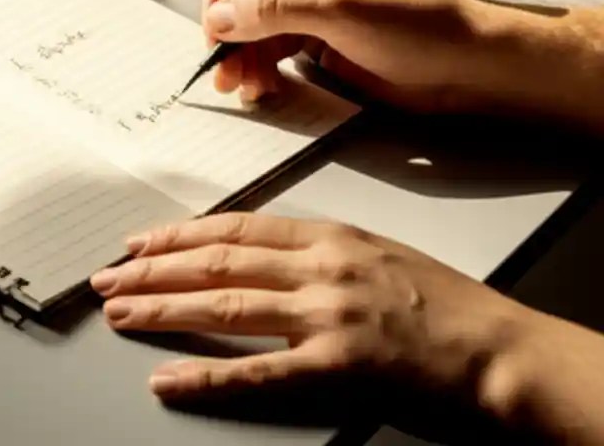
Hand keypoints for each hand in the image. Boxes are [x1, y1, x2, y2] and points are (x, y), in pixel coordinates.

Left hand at [89, 212, 529, 411]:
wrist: (494, 347)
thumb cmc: (442, 301)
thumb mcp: (375, 251)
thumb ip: (314, 250)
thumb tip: (252, 252)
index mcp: (328, 235)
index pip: (234, 227)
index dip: (178, 235)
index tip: (138, 242)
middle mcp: (319, 268)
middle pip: (217, 262)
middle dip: (154, 270)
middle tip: (109, 277)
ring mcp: (325, 315)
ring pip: (225, 306)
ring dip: (164, 309)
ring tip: (120, 312)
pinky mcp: (335, 365)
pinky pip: (256, 372)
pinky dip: (205, 375)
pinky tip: (167, 376)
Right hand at [201, 0, 514, 113]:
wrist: (469, 66)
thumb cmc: (420, 20)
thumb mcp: (338, 6)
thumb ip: (272, 7)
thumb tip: (218, 16)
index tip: (218, 15)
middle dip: (227, 21)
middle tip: (220, 60)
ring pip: (251, 18)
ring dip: (239, 50)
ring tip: (239, 84)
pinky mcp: (317, 33)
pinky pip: (270, 44)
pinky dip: (258, 65)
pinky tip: (260, 86)